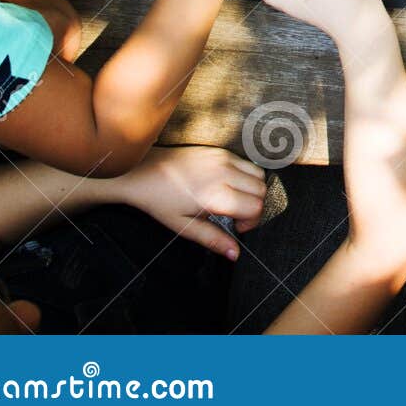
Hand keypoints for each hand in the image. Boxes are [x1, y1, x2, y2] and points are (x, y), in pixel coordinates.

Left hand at [116, 146, 266, 258]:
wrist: (143, 172)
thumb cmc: (160, 202)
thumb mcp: (184, 227)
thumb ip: (213, 240)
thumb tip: (235, 254)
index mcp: (215, 195)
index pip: (256, 207)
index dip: (252, 222)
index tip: (236, 227)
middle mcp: (224, 173)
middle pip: (262, 190)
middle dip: (254, 207)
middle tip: (235, 216)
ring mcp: (224, 158)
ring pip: (259, 175)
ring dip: (253, 190)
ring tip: (233, 200)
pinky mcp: (221, 151)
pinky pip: (247, 163)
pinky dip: (246, 176)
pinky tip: (227, 186)